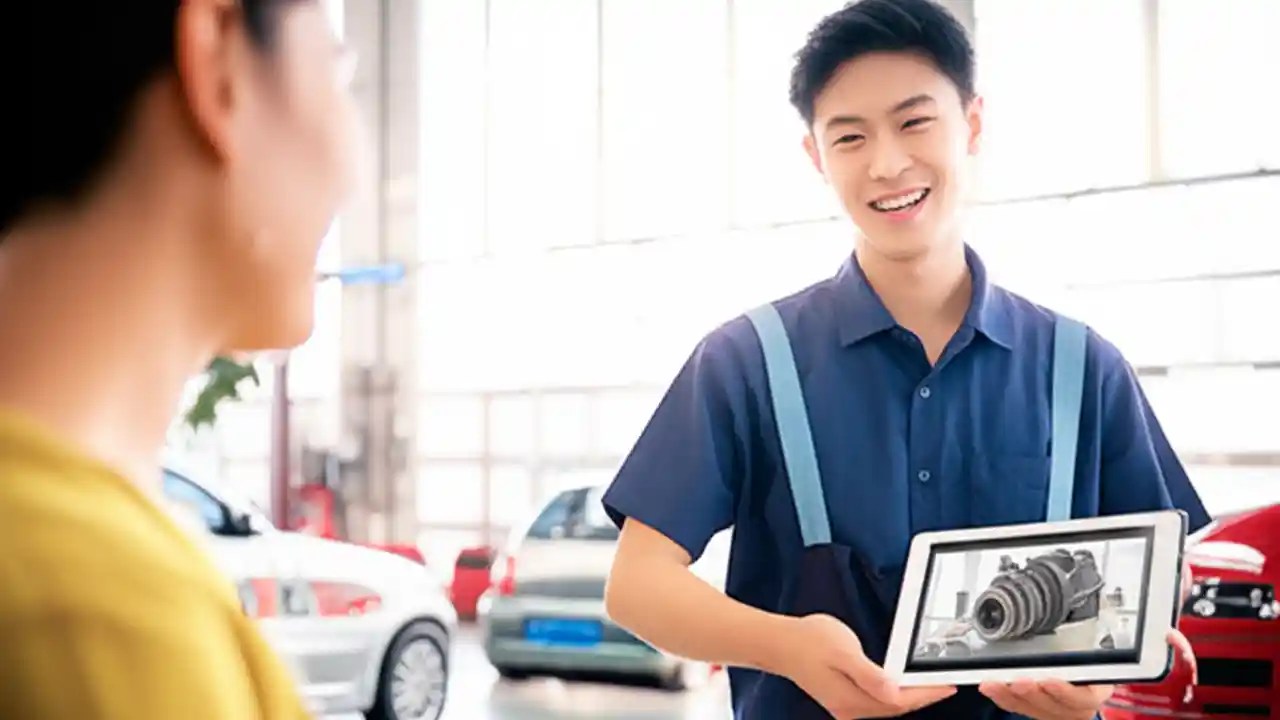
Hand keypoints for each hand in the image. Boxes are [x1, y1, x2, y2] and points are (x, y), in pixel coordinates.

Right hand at [779, 614, 955, 718]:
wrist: (780, 644)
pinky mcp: (841, 698)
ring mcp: (844, 705)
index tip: (947, 685)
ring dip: (909, 698)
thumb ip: (869, 673)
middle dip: (923, 698)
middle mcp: (849, 708)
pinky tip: (899, 686)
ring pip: (886, 707)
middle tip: (946, 684)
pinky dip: (893, 696)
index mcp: (851, 699)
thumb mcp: (842, 650)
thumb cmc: (808, 642)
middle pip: (895, 709)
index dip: (926, 695)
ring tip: (930, 685)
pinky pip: (875, 703)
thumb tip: (893, 690)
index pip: (899, 702)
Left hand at [979, 628, 1198, 718]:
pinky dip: (1005, 698)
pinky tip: (992, 686)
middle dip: (1034, 693)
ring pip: (1038, 710)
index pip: (1088, 695)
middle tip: (1017, 679)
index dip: (1067, 690)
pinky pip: (1023, 709)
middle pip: (1058, 707)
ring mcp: (1062, 709)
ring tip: (997, 682)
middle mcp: (1083, 702)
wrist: (1097, 668)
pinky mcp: (1042, 709)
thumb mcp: (1123, 643)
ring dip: (1014, 697)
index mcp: (1102, 686)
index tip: (1049, 679)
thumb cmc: (1110, 652)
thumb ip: (1145, 638)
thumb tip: (1166, 631)